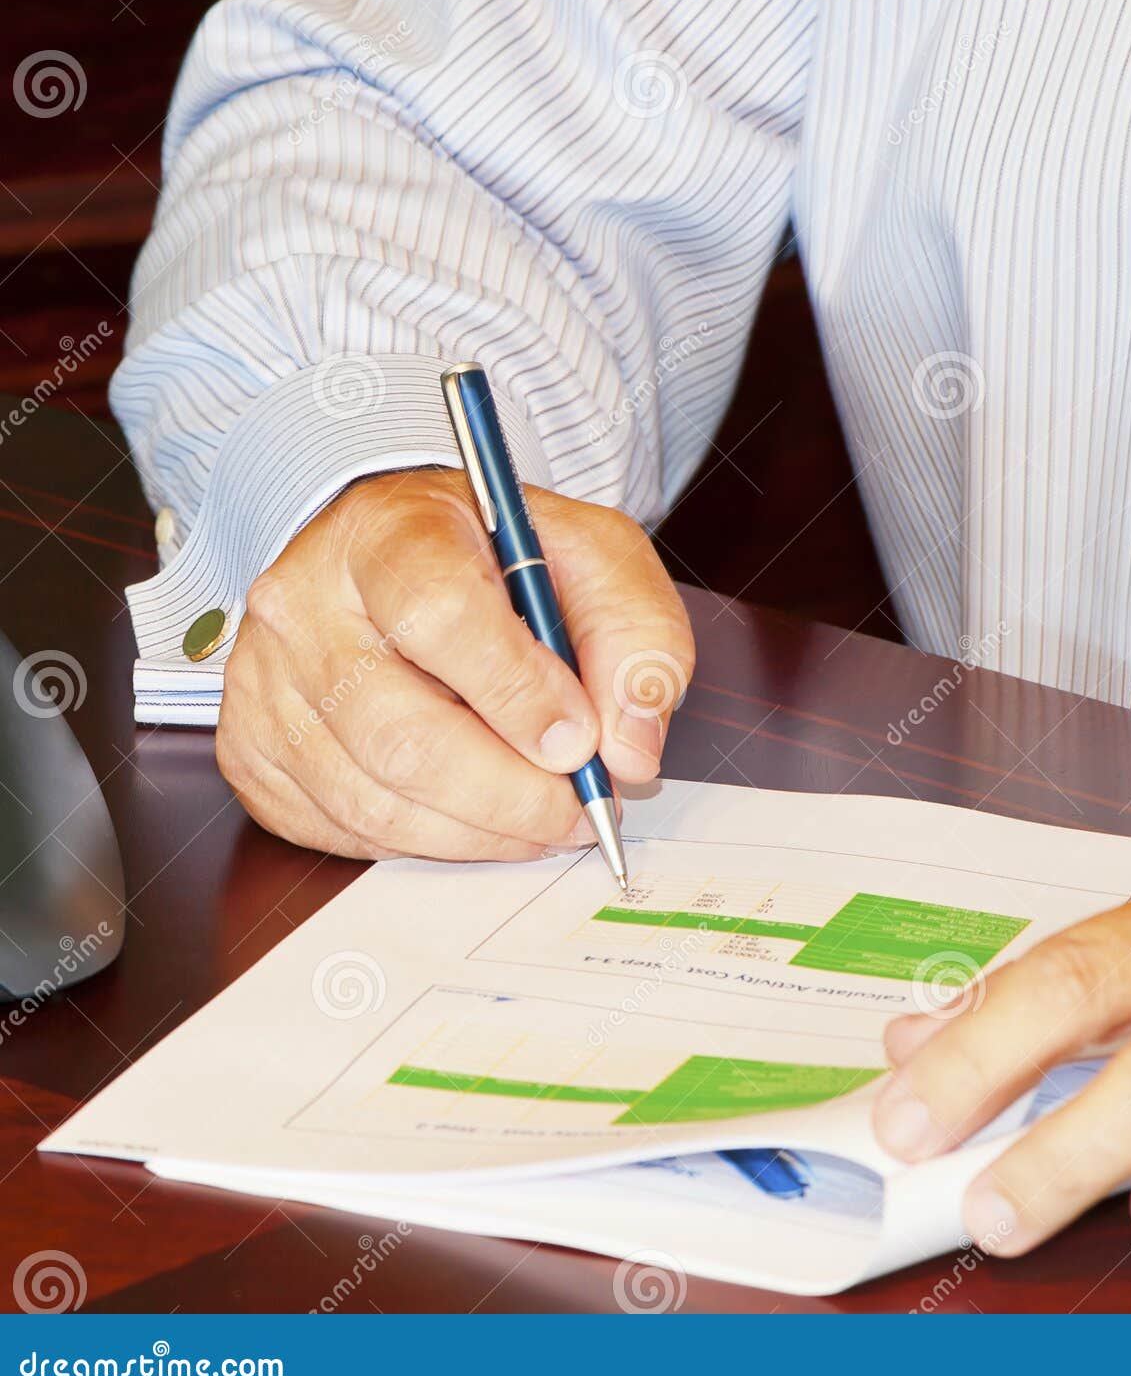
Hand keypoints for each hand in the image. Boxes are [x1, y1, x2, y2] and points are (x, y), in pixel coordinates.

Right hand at [217, 469, 692, 860]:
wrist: (394, 550)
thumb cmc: (495, 554)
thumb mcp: (591, 555)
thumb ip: (635, 636)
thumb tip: (631, 752)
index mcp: (386, 532)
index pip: (438, 615)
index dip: (517, 692)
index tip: (579, 742)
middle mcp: (302, 603)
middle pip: (402, 733)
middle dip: (510, 795)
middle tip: (577, 811)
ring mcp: (264, 682)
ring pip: (372, 798)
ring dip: (476, 833)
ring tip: (540, 821)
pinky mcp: (251, 749)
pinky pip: (339, 828)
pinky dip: (422, 842)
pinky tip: (473, 817)